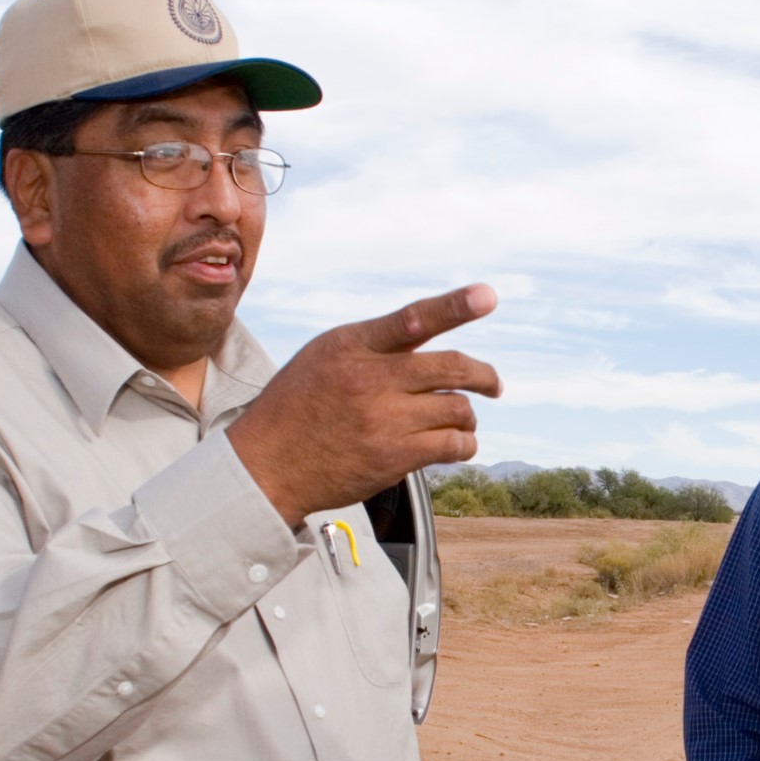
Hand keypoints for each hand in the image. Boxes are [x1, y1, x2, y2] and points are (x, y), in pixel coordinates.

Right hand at [228, 286, 501, 524]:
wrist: (266, 464)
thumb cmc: (296, 407)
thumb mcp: (324, 356)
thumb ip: (373, 345)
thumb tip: (426, 334)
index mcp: (353, 345)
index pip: (413, 319)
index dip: (455, 306)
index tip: (488, 296)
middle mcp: (372, 378)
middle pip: (452, 367)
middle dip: (484, 376)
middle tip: (493, 385)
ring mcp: (385, 419)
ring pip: (457, 408)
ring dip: (467, 416)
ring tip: (461, 421)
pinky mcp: (395, 456)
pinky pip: (453, 445)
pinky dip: (464, 445)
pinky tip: (458, 444)